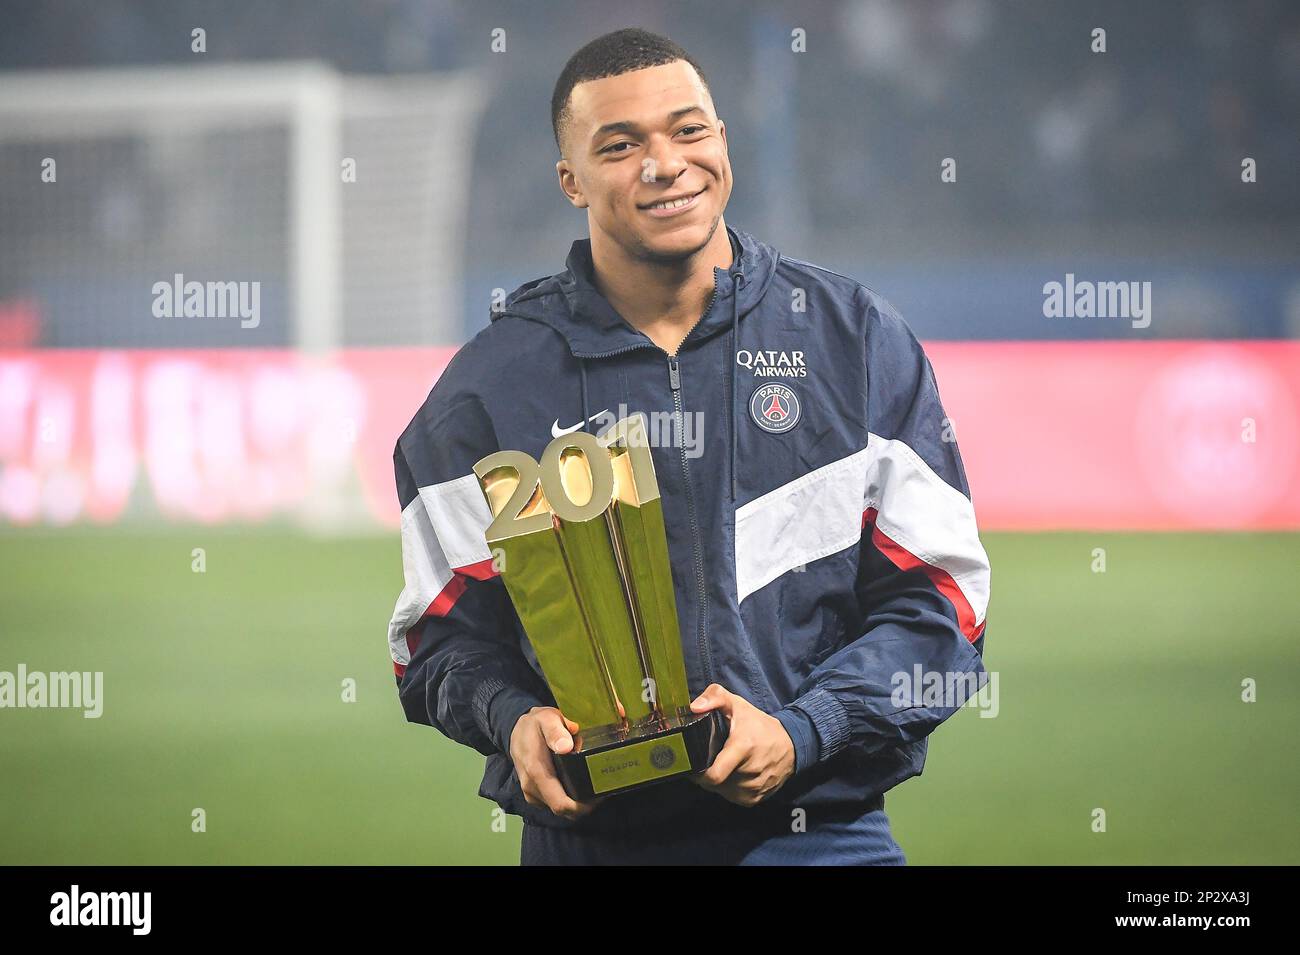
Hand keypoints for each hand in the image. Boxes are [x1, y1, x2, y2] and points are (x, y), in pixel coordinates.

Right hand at [509, 706, 603, 819]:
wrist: (517, 730)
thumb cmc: (534, 724)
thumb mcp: (546, 719)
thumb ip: (555, 731)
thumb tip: (566, 747)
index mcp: (536, 772)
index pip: (561, 804)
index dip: (583, 806)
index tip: (599, 797)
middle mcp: (532, 787)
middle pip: (563, 810)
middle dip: (584, 805)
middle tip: (601, 790)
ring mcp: (532, 792)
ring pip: (560, 808)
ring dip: (576, 802)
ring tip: (591, 784)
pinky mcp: (534, 793)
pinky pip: (554, 802)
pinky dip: (568, 798)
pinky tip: (578, 784)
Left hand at [689, 683, 795, 806]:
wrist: (791, 744)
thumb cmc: (760, 725)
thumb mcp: (737, 704)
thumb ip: (714, 697)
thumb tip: (694, 707)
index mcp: (742, 748)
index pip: (714, 775)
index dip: (697, 773)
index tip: (692, 763)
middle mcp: (749, 772)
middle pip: (714, 783)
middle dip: (706, 773)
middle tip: (708, 758)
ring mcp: (754, 788)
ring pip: (722, 792)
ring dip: (718, 782)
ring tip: (722, 765)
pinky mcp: (756, 799)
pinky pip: (733, 798)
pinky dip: (728, 789)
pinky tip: (732, 775)